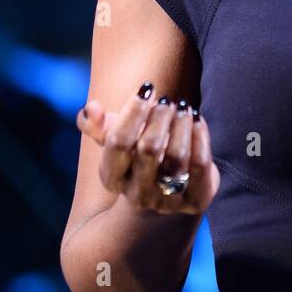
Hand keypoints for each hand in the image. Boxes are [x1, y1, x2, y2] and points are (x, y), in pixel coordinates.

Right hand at [76, 83, 219, 215]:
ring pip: (176, 157)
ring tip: (183, 107)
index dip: (133, 112)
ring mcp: (167, 201)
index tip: (147, 90)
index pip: (118, 142)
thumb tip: (91, 107)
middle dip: (160, 117)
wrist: (168, 190)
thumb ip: (96, 124)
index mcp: (112, 177)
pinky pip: (200, 166)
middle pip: (149, 148)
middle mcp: (137, 194)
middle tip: (167, 100)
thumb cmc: (137, 155)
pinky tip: (197, 120)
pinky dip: (200, 138)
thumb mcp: (115, 139)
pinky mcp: (195, 201)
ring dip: (181, 125)